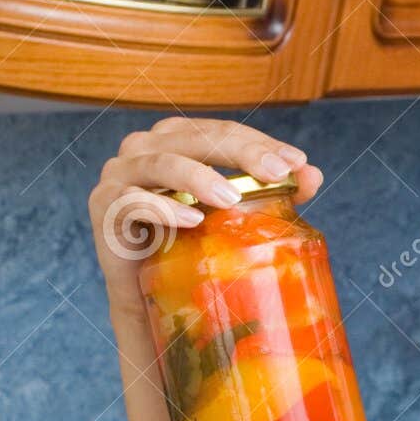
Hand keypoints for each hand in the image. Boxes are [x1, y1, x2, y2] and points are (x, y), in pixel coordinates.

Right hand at [87, 116, 323, 309]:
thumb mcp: (235, 214)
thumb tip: (314, 174)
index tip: (297, 164)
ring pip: (161, 162)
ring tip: (232, 197)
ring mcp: (120, 173)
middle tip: (277, 173)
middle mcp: (145, 147)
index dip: (260, 142)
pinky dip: (163, 208)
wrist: (149, 289)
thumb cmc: (193, 242)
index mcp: (178, 139)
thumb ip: (273, 190)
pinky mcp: (105, 206)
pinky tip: (192, 220)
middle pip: (195, 137)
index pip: (223, 130)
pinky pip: (133, 201)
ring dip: (198, 177)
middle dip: (240, 153)